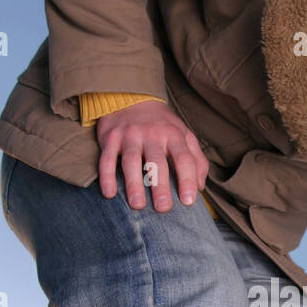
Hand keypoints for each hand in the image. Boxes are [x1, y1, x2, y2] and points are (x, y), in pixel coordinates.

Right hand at [95, 99, 209, 210]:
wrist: (131, 97)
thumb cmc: (162, 124)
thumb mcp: (184, 135)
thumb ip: (196, 160)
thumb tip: (200, 188)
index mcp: (174, 135)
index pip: (184, 158)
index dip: (187, 180)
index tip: (188, 202)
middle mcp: (152, 134)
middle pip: (157, 162)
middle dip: (160, 186)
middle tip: (163, 209)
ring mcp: (130, 135)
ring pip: (131, 161)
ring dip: (134, 184)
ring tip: (137, 205)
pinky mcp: (110, 138)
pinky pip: (107, 159)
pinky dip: (106, 176)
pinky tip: (109, 194)